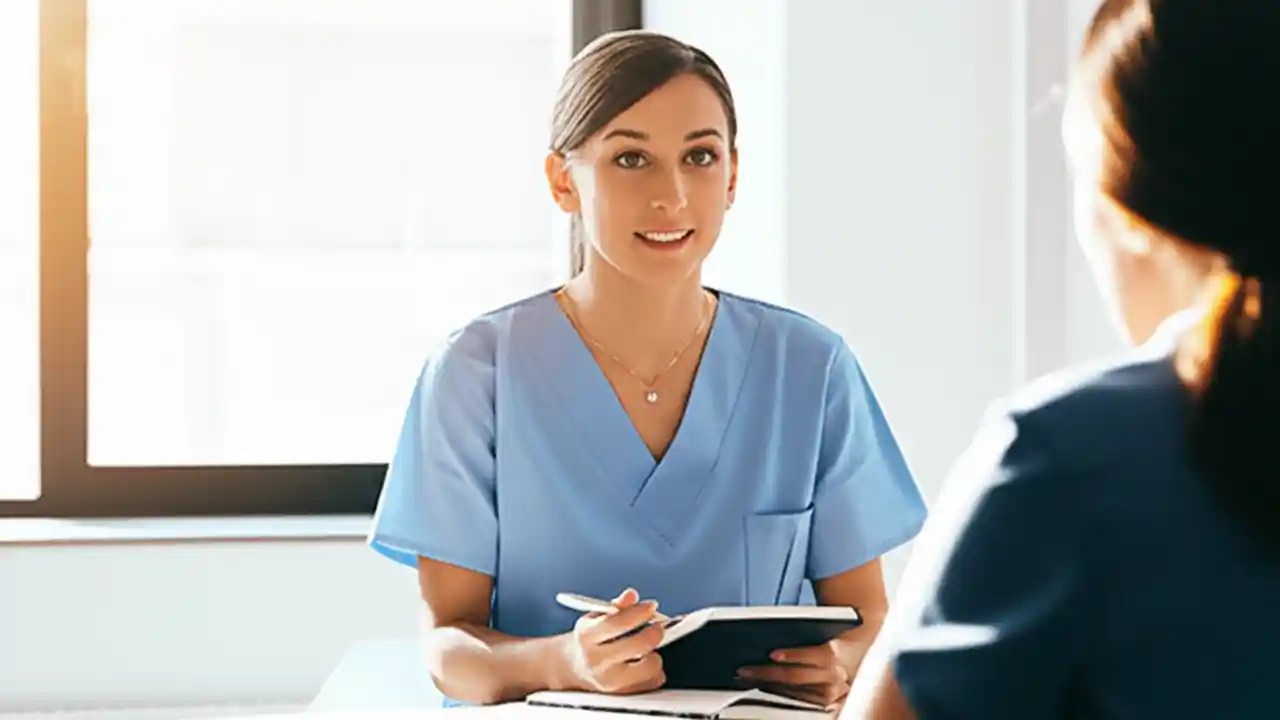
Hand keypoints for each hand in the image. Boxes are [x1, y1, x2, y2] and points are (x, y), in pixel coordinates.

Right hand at [560, 588, 666, 694]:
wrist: (574, 668)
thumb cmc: (589, 640)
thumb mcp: (595, 617)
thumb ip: (616, 606)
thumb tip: (631, 595)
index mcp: (587, 636)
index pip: (618, 622)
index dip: (640, 612)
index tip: (651, 606)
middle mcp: (596, 660)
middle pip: (638, 646)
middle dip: (654, 633)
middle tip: (658, 627)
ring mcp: (609, 680)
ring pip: (649, 667)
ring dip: (654, 654)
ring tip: (647, 648)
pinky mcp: (622, 694)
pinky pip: (652, 682)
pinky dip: (654, 671)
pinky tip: (643, 663)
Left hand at [736, 639, 851, 708]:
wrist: (865, 656)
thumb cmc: (841, 641)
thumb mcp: (829, 632)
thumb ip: (807, 637)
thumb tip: (773, 640)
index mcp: (833, 653)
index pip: (808, 654)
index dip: (791, 655)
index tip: (772, 654)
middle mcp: (832, 675)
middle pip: (794, 676)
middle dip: (767, 673)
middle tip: (744, 669)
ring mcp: (830, 692)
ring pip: (793, 691)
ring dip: (768, 685)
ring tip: (748, 679)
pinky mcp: (827, 703)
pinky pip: (799, 699)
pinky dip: (780, 692)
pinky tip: (766, 688)